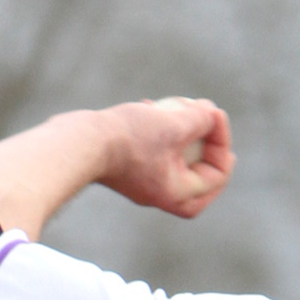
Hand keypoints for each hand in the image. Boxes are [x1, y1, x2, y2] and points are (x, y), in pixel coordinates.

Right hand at [98, 97, 234, 217]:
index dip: (222, 138)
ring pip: (177, 160)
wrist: (77, 143)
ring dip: (183, 131)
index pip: (218, 172)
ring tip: (179, 105)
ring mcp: (142, 181)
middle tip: (212, 126)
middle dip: (209, 147)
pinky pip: (154, 151)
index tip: (214, 112)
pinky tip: (150, 106)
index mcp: (178, 193)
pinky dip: (159, 131)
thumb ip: (200, 119)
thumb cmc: (126, 138)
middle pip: (201, 177)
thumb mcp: (173, 124)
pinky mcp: (126, 166)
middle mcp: (161, 193)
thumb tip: (212, 114)